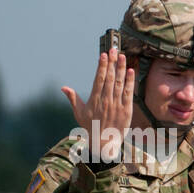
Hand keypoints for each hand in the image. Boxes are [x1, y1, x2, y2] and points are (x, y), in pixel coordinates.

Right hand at [61, 46, 134, 164]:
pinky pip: (129, 93)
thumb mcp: (79, 113)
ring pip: (120, 83)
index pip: (99, 78)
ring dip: (121, 68)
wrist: (104, 143)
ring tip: (122, 56)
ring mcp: (117, 104)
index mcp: (94, 99)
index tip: (103, 55)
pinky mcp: (126, 110)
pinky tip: (130, 71)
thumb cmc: (90, 127)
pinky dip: (130, 82)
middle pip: (110, 78)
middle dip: (112, 62)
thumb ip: (73, 98)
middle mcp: (106, 100)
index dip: (102, 66)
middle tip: (113, 49)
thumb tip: (63, 87)